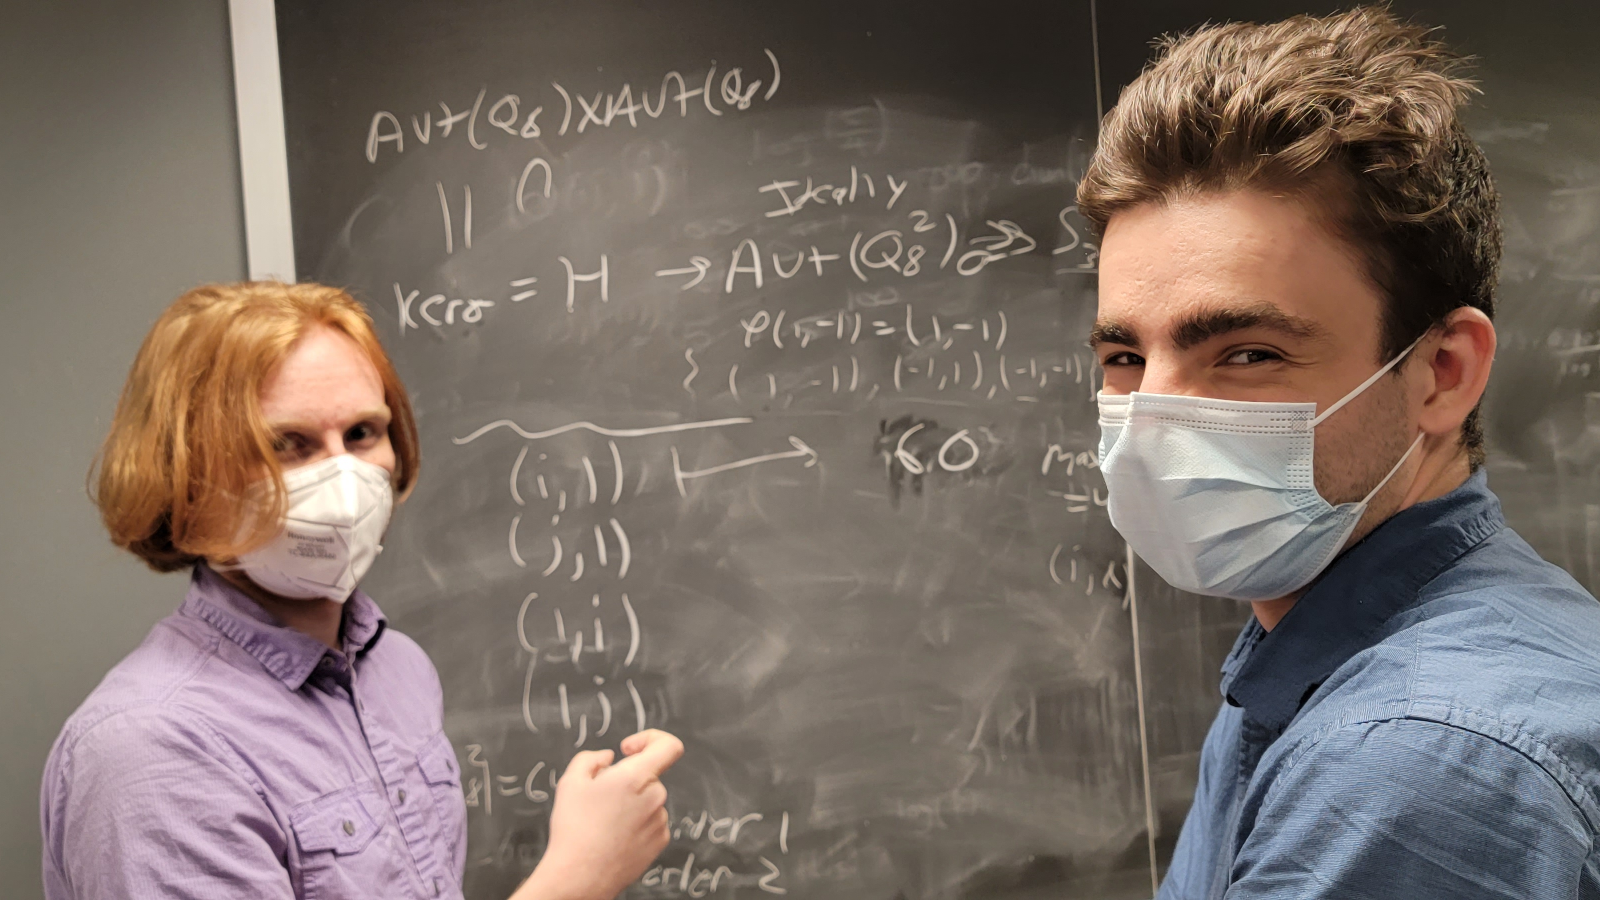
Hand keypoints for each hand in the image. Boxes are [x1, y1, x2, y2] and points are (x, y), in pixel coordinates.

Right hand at [513, 730, 684, 899]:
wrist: (581, 875)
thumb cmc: (574, 829)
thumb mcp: (570, 781)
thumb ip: (591, 758)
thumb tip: (608, 757)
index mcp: (636, 776)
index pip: (668, 745)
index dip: (650, 739)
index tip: (629, 750)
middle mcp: (655, 797)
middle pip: (648, 775)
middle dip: (627, 779)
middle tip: (601, 796)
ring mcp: (660, 821)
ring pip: (648, 799)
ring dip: (631, 802)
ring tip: (604, 820)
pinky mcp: (660, 841)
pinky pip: (652, 821)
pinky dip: (637, 822)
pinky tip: (615, 835)